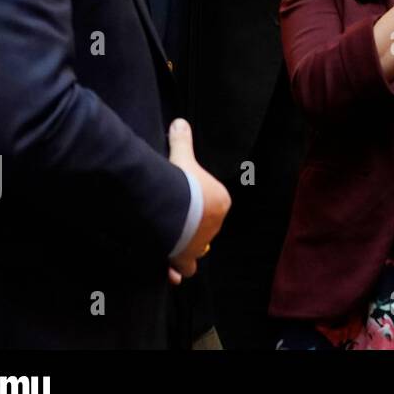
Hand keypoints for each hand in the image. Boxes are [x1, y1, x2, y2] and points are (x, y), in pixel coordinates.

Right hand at [166, 118, 230, 283]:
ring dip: (189, 248)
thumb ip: (182, 142)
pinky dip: (178, 270)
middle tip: (177, 222)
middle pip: (206, 227)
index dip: (200, 204)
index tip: (186, 201)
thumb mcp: (183, 159)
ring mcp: (201, 243)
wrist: (178, 210)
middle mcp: (216, 225)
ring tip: (175, 244)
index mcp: (221, 202)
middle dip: (194, 226)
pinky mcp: (186, 257)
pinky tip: (173, 272)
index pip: (213, 204)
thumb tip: (180, 122)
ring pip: (199, 248)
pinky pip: (186, 268)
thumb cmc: (183, 184)